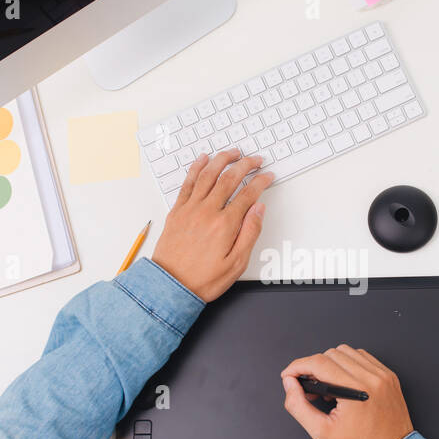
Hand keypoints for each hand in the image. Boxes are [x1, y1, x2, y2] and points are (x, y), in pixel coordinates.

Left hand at [151, 149, 273, 301]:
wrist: (170, 286)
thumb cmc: (203, 279)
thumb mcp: (237, 263)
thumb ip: (250, 233)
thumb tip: (259, 210)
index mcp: (225, 225)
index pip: (248, 194)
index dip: (261, 181)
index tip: (268, 176)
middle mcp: (207, 212)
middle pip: (229, 178)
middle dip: (245, 165)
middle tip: (255, 159)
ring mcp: (190, 209)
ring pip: (208, 175)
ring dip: (222, 159)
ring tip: (233, 152)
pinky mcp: (177, 211)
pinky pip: (187, 183)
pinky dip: (196, 168)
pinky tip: (203, 160)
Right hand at [280, 346, 413, 438]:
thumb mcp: (321, 432)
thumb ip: (298, 405)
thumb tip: (290, 383)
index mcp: (355, 390)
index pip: (318, 362)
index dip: (297, 367)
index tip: (289, 375)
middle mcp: (371, 378)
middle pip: (330, 354)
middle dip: (313, 367)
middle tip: (309, 388)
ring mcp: (383, 375)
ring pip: (346, 352)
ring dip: (331, 363)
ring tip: (328, 387)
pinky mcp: (389, 376)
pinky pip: (363, 357)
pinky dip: (349, 364)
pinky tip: (344, 382)